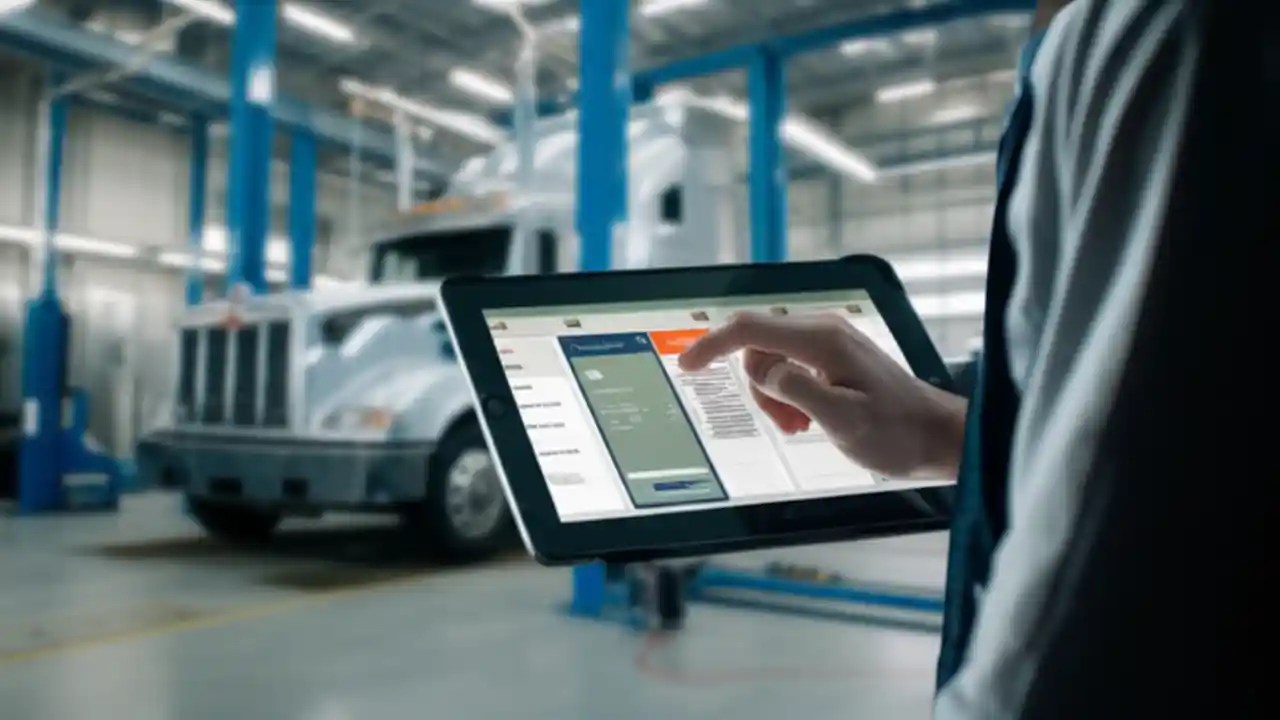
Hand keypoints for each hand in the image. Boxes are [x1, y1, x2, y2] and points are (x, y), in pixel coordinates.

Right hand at [678, 312, 966, 478]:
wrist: (935, 436)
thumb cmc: (895, 434)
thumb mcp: (842, 421)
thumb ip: (796, 390)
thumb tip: (760, 370)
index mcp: (822, 341)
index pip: (750, 330)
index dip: (712, 345)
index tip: (687, 367)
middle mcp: (822, 330)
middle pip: (755, 346)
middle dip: (757, 388)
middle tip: (788, 426)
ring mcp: (828, 340)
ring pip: (769, 358)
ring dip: (772, 395)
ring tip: (801, 426)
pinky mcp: (832, 354)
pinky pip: (788, 365)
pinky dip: (786, 393)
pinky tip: (808, 417)